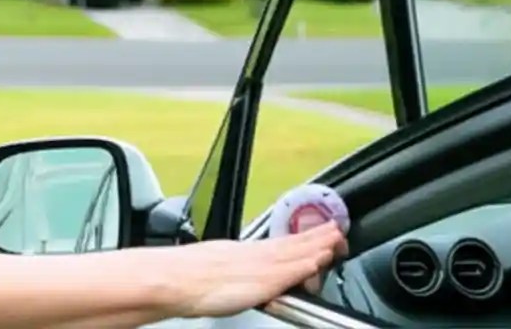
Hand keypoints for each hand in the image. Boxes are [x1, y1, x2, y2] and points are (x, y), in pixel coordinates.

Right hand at [169, 221, 347, 318]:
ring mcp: (257, 268)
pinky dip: (303, 266)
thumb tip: (240, 278)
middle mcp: (253, 256)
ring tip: (335, 239)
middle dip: (316, 237)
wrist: (173, 279)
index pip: (280, 243)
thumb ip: (233, 271)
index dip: (302, 238)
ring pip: (293, 255)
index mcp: (243, 253)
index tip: (319, 231)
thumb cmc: (187, 279)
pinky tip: (318, 262)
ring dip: (317, 247)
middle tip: (338, 228)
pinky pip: (286, 272)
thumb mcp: (214, 267)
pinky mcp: (258, 282)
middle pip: (291, 244)